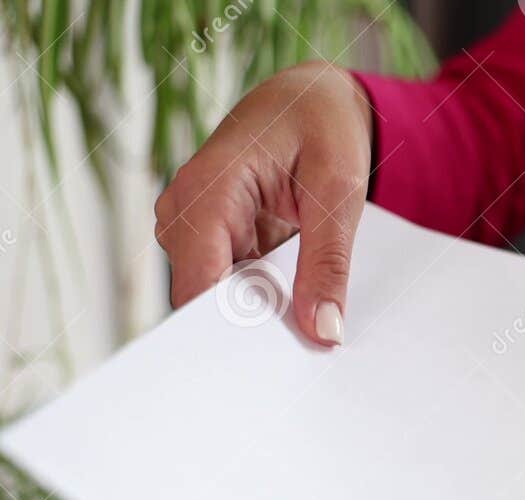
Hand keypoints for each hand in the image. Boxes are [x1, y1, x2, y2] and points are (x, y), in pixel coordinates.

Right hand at [154, 61, 373, 344]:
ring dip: (258, 321)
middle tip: (296, 371)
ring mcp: (194, 229)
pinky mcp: (213, 242)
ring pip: (217, 299)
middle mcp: (185, 212)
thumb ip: (328, 262)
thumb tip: (322, 330)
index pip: (199, 285)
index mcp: (207, 191)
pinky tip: (296, 318)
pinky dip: (263, 303)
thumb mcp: (339, 190)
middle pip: (204, 300)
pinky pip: (232, 287)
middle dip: (248, 336)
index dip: (226, 336)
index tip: (263, 376)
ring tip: (304, 346)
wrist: (312, 97)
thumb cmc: (321, 125)